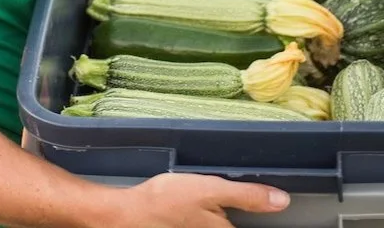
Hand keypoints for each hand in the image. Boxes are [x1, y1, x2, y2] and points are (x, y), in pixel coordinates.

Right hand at [111, 172, 288, 227]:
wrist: (130, 214)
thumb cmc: (168, 200)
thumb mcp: (209, 190)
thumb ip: (246, 196)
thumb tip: (283, 201)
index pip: (255, 227)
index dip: (265, 218)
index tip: (278, 209)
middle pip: (238, 225)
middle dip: (246, 215)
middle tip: (248, 200)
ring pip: (223, 224)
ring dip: (226, 215)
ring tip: (224, 203)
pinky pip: (213, 224)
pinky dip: (215, 218)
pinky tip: (208, 209)